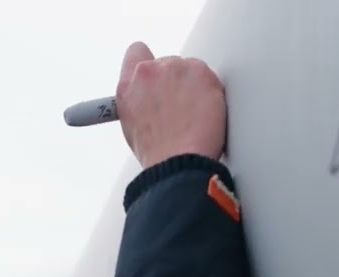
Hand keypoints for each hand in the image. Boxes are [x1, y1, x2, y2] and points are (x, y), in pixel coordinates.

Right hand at [115, 41, 226, 167]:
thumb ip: (138, 98)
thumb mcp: (132, 124)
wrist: (178, 162)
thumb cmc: (158, 152)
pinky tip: (206, 114)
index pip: (137, 52)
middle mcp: (149, 72)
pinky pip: (209, 77)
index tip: (159, 76)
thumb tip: (150, 95)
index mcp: (128, 85)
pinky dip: (211, 92)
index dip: (151, 64)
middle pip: (169, 63)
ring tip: (194, 116)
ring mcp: (176, 69)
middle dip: (176, 81)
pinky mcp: (201, 72)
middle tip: (182, 108)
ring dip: (195, 86)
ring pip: (190, 69)